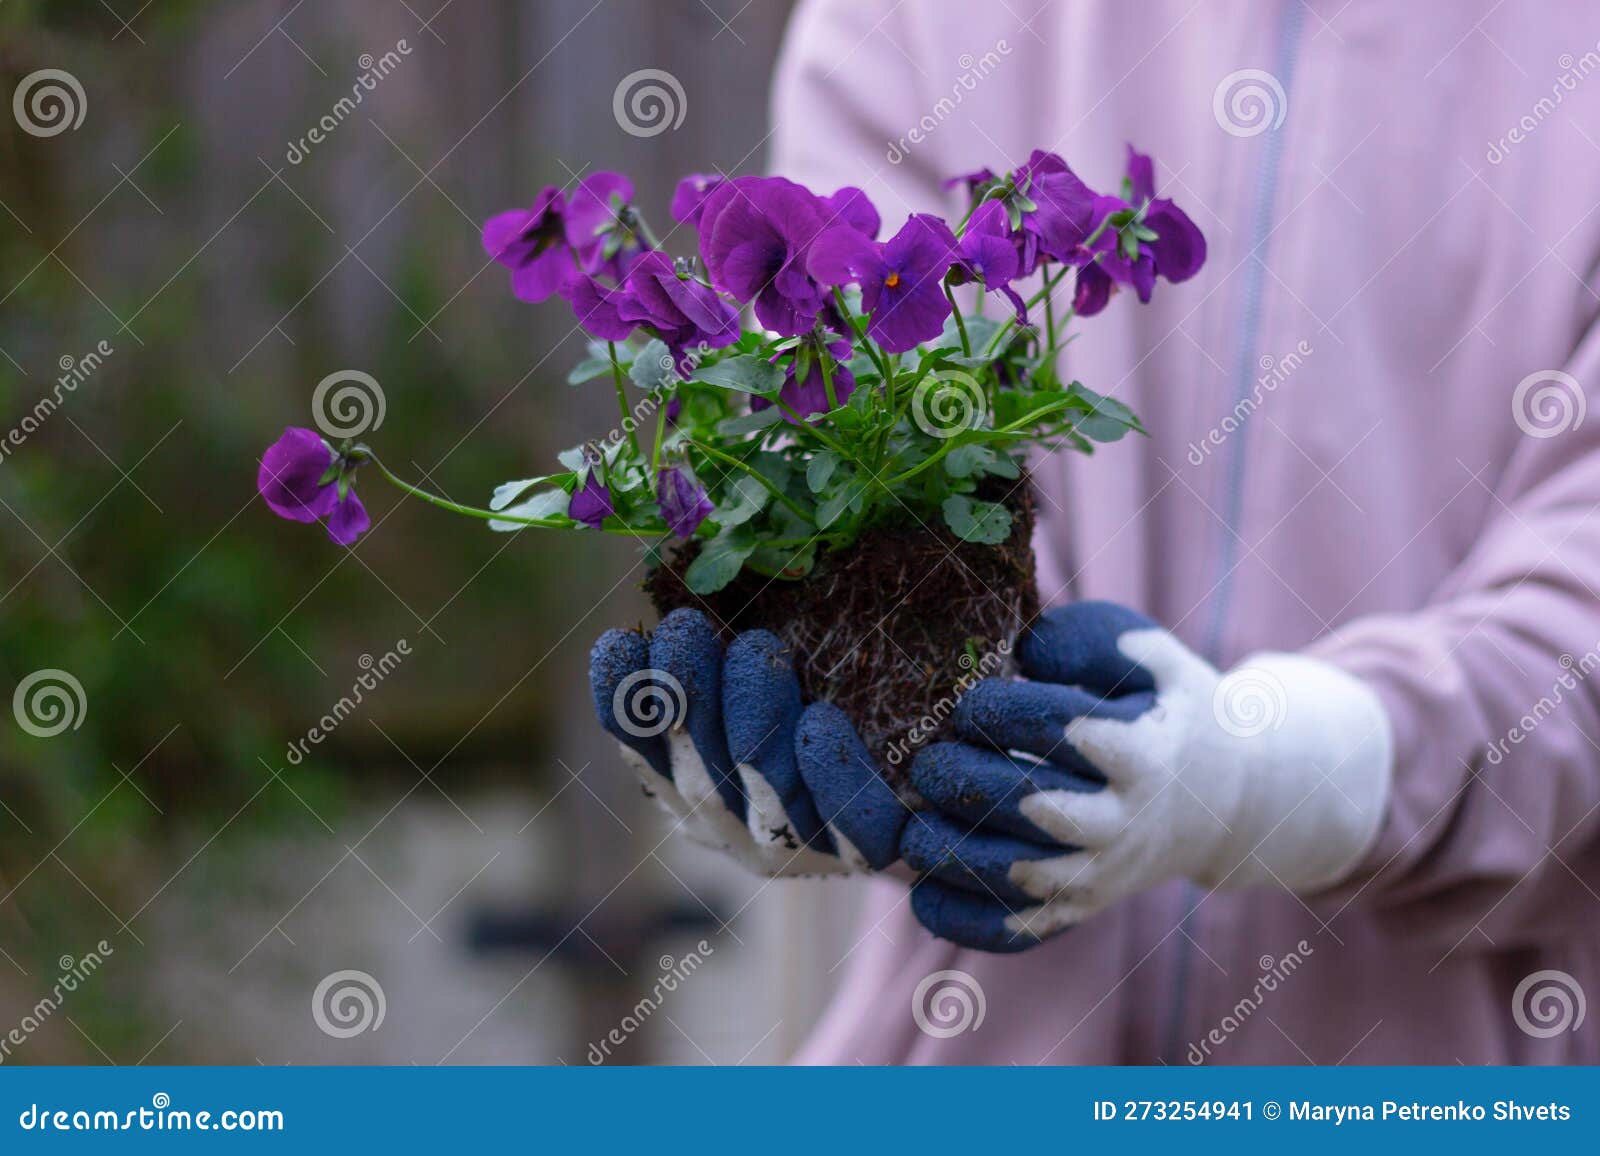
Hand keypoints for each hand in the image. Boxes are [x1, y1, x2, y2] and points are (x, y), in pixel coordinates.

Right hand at [590, 608, 906, 875]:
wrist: (913, 780)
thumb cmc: (827, 692)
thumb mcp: (762, 670)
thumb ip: (728, 642)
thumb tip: (706, 554)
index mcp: (685, 781)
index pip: (640, 748)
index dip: (622, 704)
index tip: (622, 642)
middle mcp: (728, 824)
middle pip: (696, 772)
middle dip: (685, 695)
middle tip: (689, 627)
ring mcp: (792, 847)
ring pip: (764, 794)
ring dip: (752, 720)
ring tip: (758, 651)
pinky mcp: (860, 856)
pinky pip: (849, 828)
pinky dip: (831, 775)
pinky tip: (820, 721)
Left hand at [900, 601, 1393, 951]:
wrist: (1227, 800)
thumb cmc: (1164, 708)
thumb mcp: (1148, 655)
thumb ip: (1087, 639)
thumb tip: (1023, 647)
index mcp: (1141, 751)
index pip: (1066, 731)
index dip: (1004, 711)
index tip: (961, 697)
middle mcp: (1123, 819)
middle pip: (1038, 809)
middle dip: (968, 784)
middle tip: (922, 762)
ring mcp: (1103, 872)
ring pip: (1024, 878)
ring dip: (958, 857)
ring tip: (910, 831)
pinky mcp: (1083, 907)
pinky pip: (1023, 930)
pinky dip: (970, 923)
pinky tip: (923, 896)